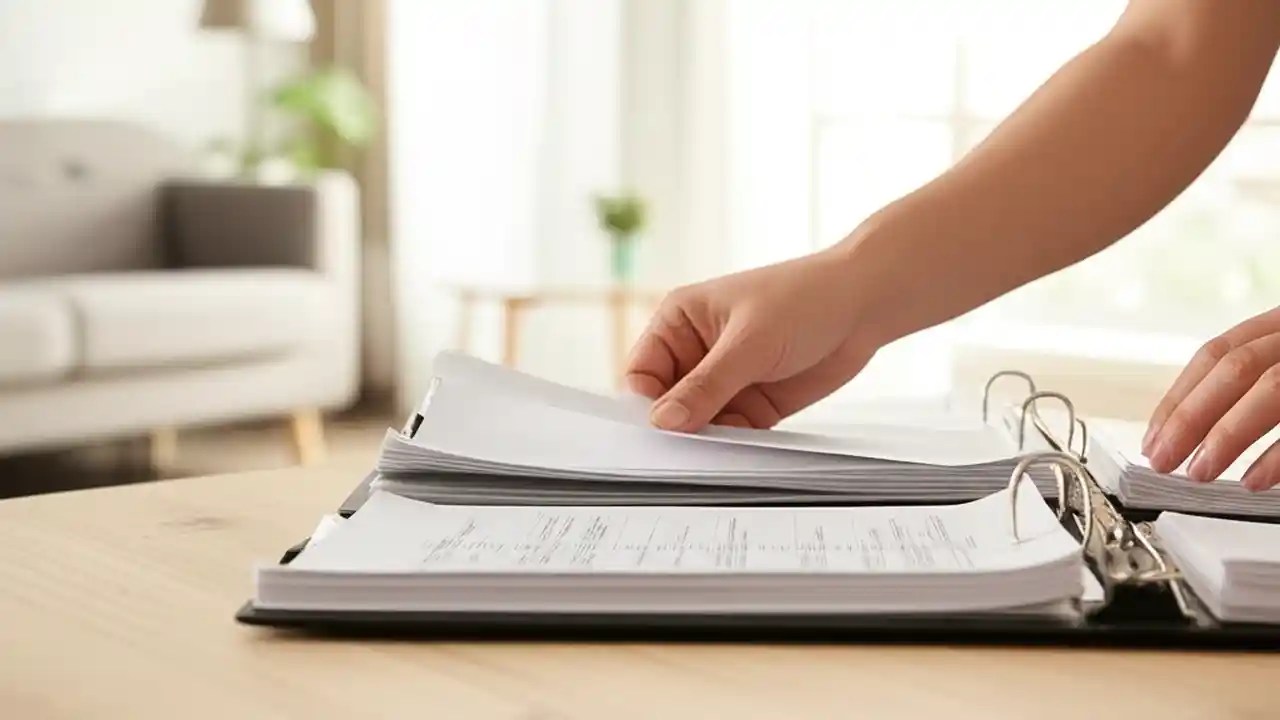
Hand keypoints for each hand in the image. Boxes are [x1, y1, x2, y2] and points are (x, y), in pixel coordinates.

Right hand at [624, 248, 882, 431]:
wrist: (865, 304)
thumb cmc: (804, 298)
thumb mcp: (749, 342)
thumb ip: (706, 386)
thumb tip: (663, 422)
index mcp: (679, 321)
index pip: (642, 373)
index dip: (646, 405)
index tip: (660, 433)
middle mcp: (696, 351)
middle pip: (667, 403)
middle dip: (678, 427)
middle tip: (688, 451)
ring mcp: (725, 378)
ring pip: (699, 422)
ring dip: (708, 439)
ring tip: (722, 449)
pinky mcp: (753, 402)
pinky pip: (731, 432)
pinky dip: (734, 444)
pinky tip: (744, 447)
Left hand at [1144, 306, 1279, 490]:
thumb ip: (1250, 385)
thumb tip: (1194, 432)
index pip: (1217, 353)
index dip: (1179, 395)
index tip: (1152, 438)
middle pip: (1236, 368)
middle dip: (1190, 417)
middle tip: (1160, 461)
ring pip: (1271, 388)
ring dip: (1226, 435)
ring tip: (1197, 473)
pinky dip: (1278, 455)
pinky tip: (1252, 481)